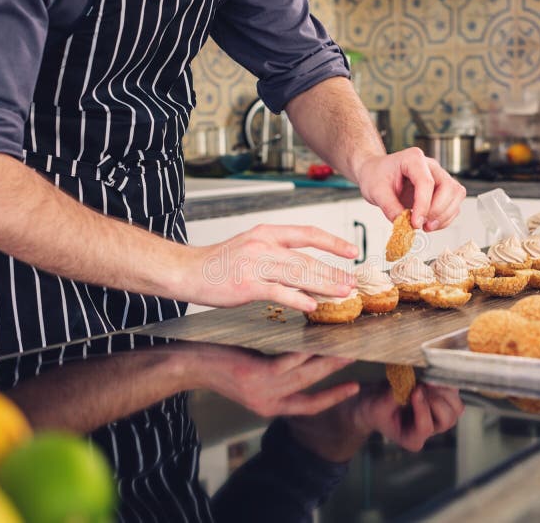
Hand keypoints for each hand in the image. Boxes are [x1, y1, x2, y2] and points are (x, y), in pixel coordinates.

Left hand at [180, 343, 359, 416]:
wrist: (190, 365)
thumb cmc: (220, 364)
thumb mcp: (250, 378)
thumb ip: (274, 374)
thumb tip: (301, 354)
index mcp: (270, 407)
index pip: (310, 406)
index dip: (334, 397)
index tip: (354, 387)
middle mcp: (270, 403)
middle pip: (314, 388)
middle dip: (338, 372)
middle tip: (358, 354)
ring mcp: (265, 391)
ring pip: (306, 375)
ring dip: (328, 360)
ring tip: (345, 344)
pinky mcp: (258, 375)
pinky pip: (289, 363)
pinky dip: (306, 351)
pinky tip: (317, 339)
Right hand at [185, 224, 357, 311]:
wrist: (187, 271)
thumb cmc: (220, 263)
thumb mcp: (252, 248)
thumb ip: (279, 256)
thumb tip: (310, 271)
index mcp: (267, 233)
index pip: (307, 233)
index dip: (333, 242)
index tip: (352, 251)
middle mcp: (263, 245)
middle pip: (307, 258)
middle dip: (333, 271)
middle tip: (352, 282)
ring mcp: (255, 264)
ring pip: (298, 274)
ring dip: (324, 285)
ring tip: (342, 293)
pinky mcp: (246, 284)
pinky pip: (278, 292)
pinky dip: (297, 299)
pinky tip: (312, 305)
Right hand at [354, 383, 463, 451]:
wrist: (375, 402)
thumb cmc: (374, 409)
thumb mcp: (376, 407)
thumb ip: (391, 399)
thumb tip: (407, 386)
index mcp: (412, 439)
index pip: (425, 427)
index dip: (423, 407)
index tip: (414, 390)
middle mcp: (429, 430)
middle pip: (446, 419)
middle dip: (435, 400)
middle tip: (419, 386)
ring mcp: (437, 417)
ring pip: (455, 409)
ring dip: (444, 392)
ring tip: (427, 381)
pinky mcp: (441, 403)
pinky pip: (454, 396)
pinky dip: (446, 385)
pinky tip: (432, 378)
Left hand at [355, 148, 466, 231]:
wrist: (375, 172)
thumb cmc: (376, 175)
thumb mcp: (375, 191)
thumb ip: (389, 207)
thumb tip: (403, 225)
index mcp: (413, 159)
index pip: (426, 182)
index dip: (423, 205)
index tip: (415, 223)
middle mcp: (430, 166)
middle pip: (449, 187)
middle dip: (438, 210)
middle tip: (422, 225)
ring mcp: (438, 177)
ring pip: (456, 195)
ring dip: (444, 215)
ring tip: (426, 227)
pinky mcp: (440, 190)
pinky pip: (452, 204)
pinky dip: (444, 218)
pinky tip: (429, 224)